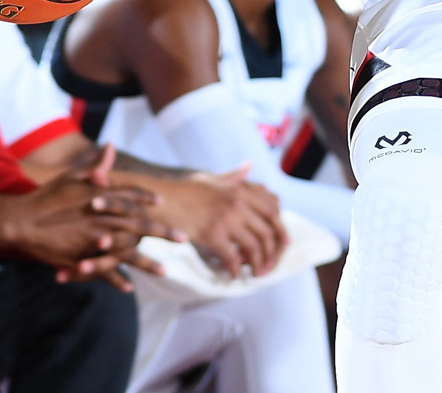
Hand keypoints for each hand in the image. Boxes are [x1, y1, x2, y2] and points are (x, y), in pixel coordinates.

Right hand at [2, 153, 177, 290]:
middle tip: (184, 239)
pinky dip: (116, 280)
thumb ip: (94, 166)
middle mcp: (102, 218)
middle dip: (163, 233)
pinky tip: (129, 288)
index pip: (131, 196)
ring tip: (164, 271)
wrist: (21, 221)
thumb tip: (111, 147)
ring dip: (146, 263)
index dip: (146, 198)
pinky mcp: (82, 257)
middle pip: (139, 226)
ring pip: (127, 253)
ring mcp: (94, 240)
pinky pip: (103, 272)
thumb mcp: (70, 176)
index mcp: (100, 197)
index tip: (160, 201)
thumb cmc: (45, 196)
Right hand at [154, 165, 287, 278]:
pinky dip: (235, 271)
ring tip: (253, 274)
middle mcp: (237, 203)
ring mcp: (226, 219)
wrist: (159, 199)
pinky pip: (232, 258)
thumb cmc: (184, 190)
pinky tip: (233, 277)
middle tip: (268, 267)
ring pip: (254, 248)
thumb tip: (248, 165)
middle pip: (267, 233)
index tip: (282, 246)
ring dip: (257, 265)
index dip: (281, 232)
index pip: (273, 212)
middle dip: (272, 254)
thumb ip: (233, 176)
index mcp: (241, 190)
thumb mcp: (212, 178)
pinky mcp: (212, 234)